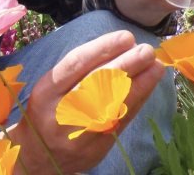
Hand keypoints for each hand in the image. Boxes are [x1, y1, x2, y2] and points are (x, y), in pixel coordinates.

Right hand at [4, 30, 164, 173]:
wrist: (38, 156)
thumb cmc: (49, 109)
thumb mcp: (51, 86)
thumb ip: (80, 69)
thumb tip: (120, 46)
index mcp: (46, 92)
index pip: (76, 64)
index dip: (103, 48)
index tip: (126, 37)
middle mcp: (60, 114)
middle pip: (97, 85)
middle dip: (127, 65)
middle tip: (146, 50)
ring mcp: (79, 134)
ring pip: (114, 105)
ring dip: (140, 83)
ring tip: (155, 66)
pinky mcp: (96, 149)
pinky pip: (121, 121)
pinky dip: (138, 100)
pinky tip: (149, 85)